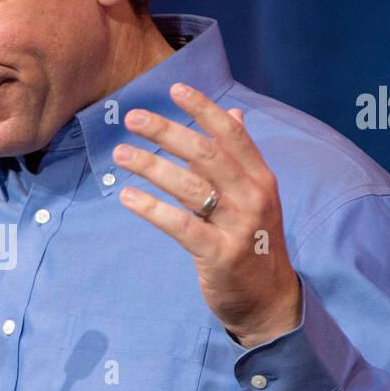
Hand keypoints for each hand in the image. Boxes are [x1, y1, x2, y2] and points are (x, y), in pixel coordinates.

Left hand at [112, 82, 301, 347]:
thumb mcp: (256, 198)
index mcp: (261, 179)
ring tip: (120, 155)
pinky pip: (180, 225)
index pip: (232, 134)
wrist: (269, 302)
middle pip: (206, 154)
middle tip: (132, 119)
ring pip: (189, 186)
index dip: (203, 109)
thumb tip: (233, 113)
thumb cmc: (254, 244)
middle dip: (167, 132)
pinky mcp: (219, 255)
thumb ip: (240, 159)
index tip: (174, 88)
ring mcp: (238, 227)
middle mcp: (253, 197)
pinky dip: (151, 209)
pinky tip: (127, 197)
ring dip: (150, 166)